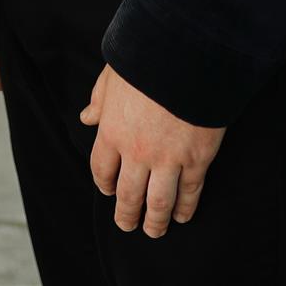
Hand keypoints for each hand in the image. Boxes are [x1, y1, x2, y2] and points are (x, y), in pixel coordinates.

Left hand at [80, 63, 225, 237]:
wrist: (187, 54)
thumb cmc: (147, 58)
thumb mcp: (113, 73)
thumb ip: (100, 98)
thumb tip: (87, 117)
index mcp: (112, 130)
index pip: (102, 170)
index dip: (105, 184)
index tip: (109, 192)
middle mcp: (136, 152)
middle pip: (128, 195)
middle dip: (127, 214)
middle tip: (127, 225)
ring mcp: (168, 158)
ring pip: (158, 203)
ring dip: (155, 221)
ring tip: (154, 231)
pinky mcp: (198, 158)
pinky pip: (190, 192)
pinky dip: (186, 207)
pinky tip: (184, 215)